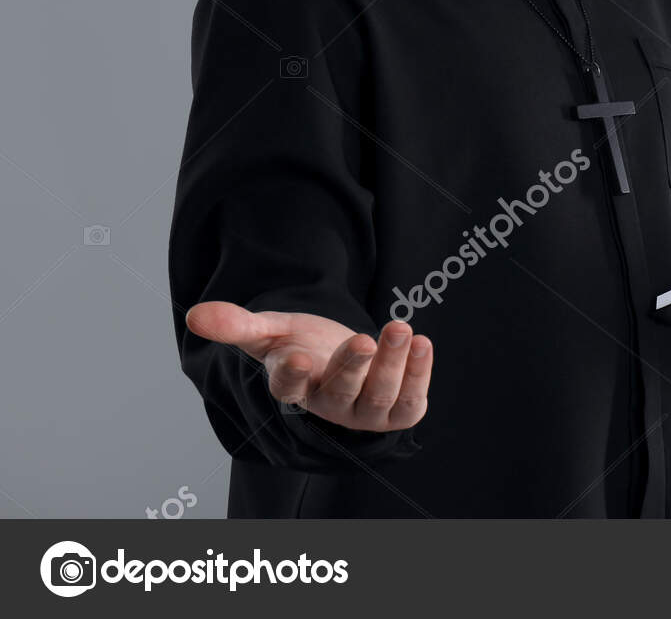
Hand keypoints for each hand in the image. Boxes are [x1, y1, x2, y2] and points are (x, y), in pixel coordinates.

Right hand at [185, 301, 432, 432]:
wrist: (343, 357)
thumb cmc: (303, 344)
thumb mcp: (272, 330)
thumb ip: (237, 324)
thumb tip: (195, 313)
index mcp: (295, 386)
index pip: (289, 388)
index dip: (292, 375)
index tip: (296, 357)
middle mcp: (329, 404)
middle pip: (340, 392)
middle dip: (354, 366)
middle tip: (364, 339)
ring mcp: (365, 411)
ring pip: (379, 396)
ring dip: (393, 363)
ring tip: (401, 328)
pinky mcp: (398, 411)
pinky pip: (410, 401)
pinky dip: (419, 373)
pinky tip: (422, 342)